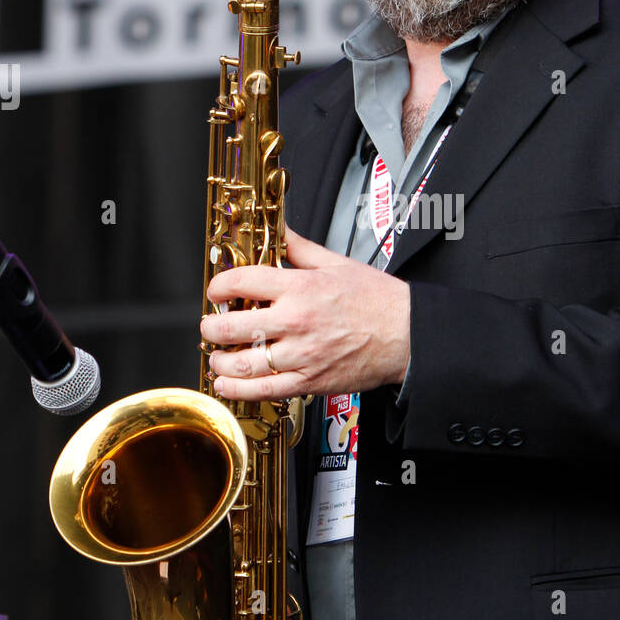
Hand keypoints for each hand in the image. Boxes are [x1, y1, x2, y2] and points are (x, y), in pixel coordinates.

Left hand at [200, 226, 410, 401]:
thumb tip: (278, 228)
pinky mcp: (308, 381)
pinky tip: (225, 382)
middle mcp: (296, 321)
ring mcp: (300, 355)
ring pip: (242, 362)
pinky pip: (263, 390)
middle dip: (212, 327)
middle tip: (212, 326)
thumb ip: (299, 248)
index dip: (219, 286)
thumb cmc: (377, 300)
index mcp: (300, 288)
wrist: (407, 335)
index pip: (241, 282)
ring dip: (218, 359)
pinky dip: (236, 388)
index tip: (217, 291)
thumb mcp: (337, 263)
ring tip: (217, 354)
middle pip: (232, 326)